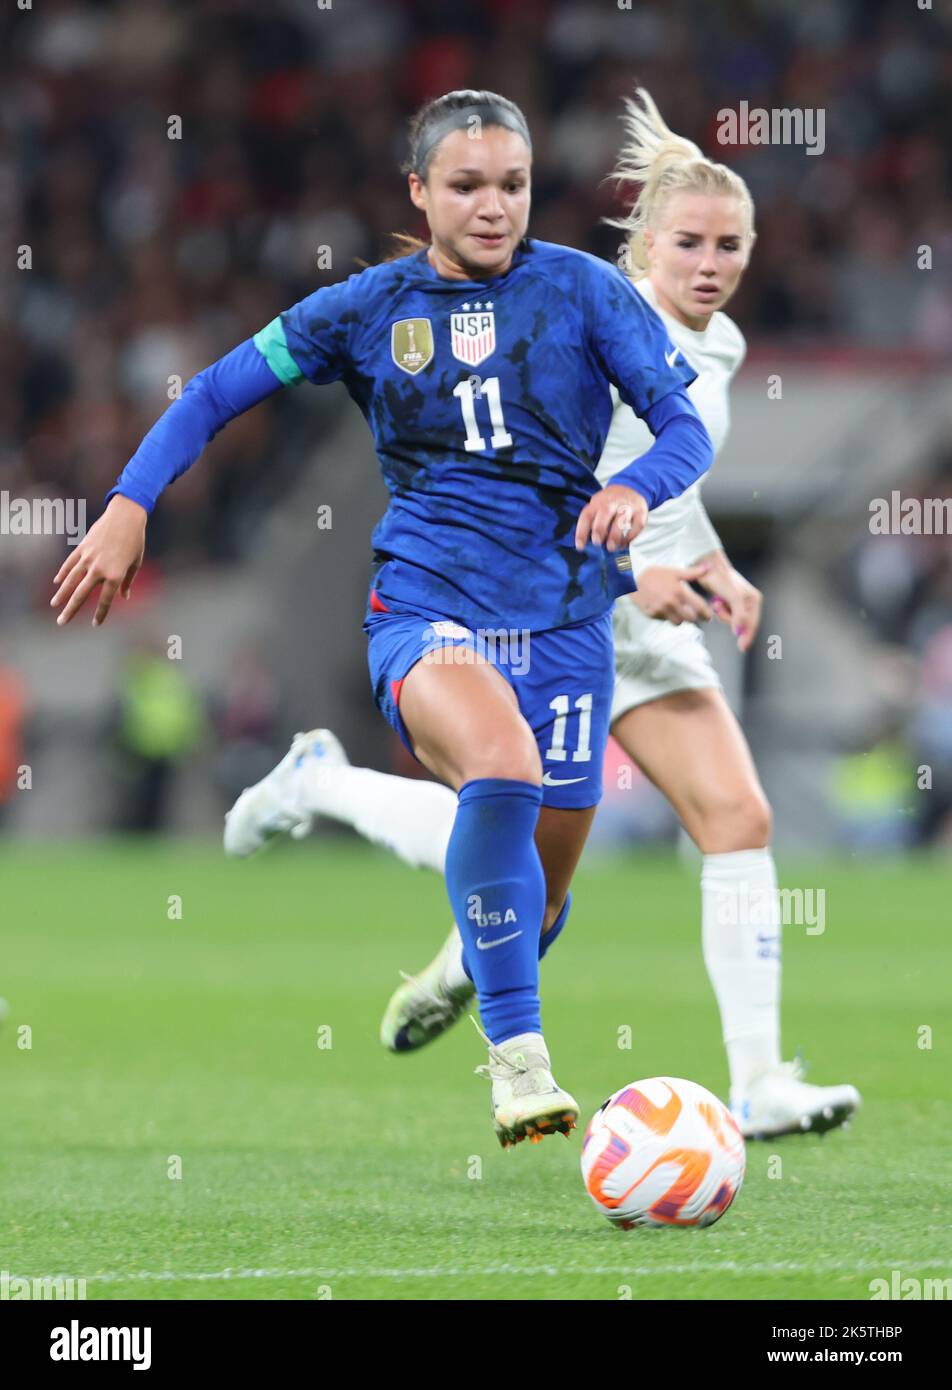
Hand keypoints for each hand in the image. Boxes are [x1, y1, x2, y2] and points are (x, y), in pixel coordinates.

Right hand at [50, 494, 147, 627]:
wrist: (125, 516)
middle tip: (61, 622)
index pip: (105, 600)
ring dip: (62, 594)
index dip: (100, 614)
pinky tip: (57, 583)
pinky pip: (70, 564)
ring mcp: (89, 558)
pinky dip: (63, 573)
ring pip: (71, 580)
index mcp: (115, 575)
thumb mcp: (135, 563)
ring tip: (54, 605)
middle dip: (71, 610)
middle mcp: (99, 569)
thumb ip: (127, 581)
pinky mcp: (82, 548)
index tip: (95, 624)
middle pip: (81, 594)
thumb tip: (124, 597)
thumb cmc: (135, 541)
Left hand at [575, 484, 648, 552]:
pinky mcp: (641, 512)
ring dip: (615, 535)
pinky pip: (636, 525)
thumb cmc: (610, 503)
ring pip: (622, 519)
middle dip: (600, 529)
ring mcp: (627, 506)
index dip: (582, 531)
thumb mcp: (597, 507)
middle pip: (605, 512)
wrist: (631, 487)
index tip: (580, 546)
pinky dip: (630, 537)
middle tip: (597, 543)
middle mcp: (612, 502)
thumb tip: (586, 545)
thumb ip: (592, 522)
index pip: (587, 515)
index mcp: (597, 502)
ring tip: (611, 547)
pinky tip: (624, 544)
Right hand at [630, 563, 712, 623]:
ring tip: (677, 611)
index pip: (699, 607)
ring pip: (677, 623)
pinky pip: (664, 620)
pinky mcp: (651, 615)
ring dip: (679, 619)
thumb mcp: (674, 572)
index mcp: (679, 592)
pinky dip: (666, 617)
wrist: (632, 578)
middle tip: (691, 614)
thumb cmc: (655, 574)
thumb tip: (707, 568)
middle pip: (690, 619)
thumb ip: (692, 573)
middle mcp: (671, 603)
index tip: (708, 616)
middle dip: (692, 617)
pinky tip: (663, 608)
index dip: (706, 614)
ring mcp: (661, 610)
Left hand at [697, 551, 762, 651]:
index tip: (742, 648)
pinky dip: (719, 611)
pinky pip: (725, 615)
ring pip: (732, 621)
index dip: (747, 636)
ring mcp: (739, 603)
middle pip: (741, 623)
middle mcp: (749, 601)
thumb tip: (739, 631)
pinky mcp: (729, 602)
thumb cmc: (720, 579)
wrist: (706, 567)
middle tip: (718, 605)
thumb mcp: (732, 597)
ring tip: (716, 601)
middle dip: (728, 618)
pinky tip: (715, 601)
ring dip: (722, 614)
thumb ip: (738, 614)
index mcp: (754, 599)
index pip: (752, 623)